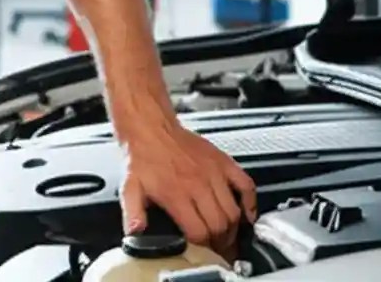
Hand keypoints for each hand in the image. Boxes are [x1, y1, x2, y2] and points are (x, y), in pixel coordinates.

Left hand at [118, 121, 257, 258]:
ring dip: (233, 228)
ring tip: (226, 236)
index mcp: (176, 193)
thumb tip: (135, 232)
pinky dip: (251, 203)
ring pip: (233, 211)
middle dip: (219, 242)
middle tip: (217, 248)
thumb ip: (133, 212)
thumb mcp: (129, 187)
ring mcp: (214, 173)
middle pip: (220, 225)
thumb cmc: (141, 158)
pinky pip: (246, 186)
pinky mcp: (223, 162)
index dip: (202, 246)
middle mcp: (198, 184)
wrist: (150, 129)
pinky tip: (247, 214)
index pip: (199, 232)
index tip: (201, 251)